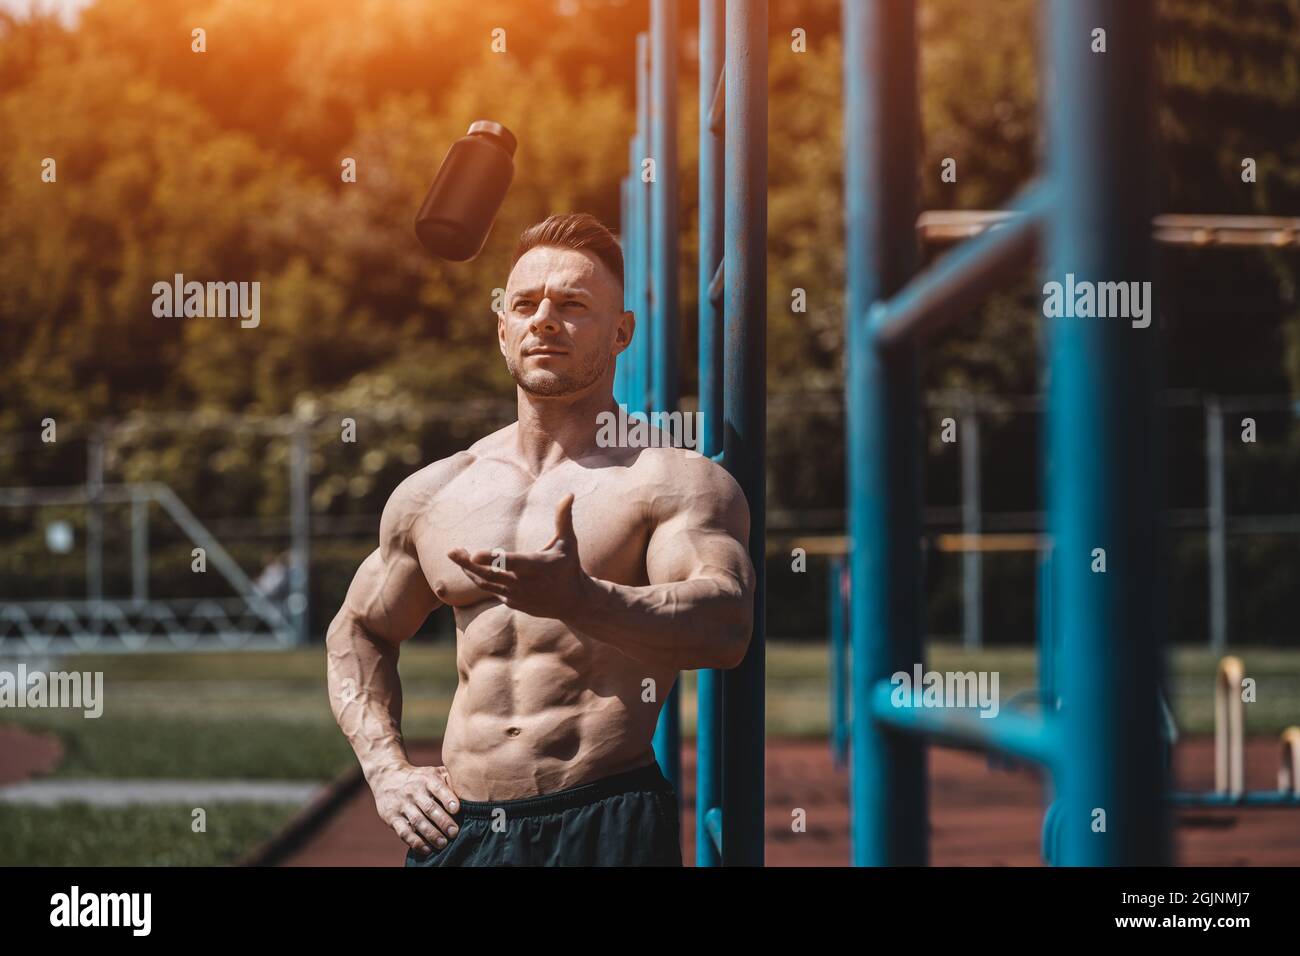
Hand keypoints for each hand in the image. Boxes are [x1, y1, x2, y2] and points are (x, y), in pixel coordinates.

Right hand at [371, 762, 460, 854]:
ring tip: (443, 843)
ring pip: (417, 821)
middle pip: (429, 807)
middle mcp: (414, 791)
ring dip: (431, 834)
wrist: (386, 777)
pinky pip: (404, 832)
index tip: (457, 809)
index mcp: (427, 778)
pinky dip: (415, 842)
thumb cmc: (418, 777)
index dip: (447, 798)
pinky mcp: (392, 817)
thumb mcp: (432, 772)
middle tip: (454, 833)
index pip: (438, 787)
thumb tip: (470, 788)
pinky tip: (426, 849)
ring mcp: (402, 805)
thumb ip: (449, 779)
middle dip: (443, 821)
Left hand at [447, 493, 593, 619]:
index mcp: (536, 566)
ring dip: (468, 570)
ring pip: (485, 583)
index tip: (474, 553)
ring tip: (456, 555)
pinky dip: (479, 578)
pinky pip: (490, 590)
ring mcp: (516, 595)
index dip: (491, 558)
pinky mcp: (512, 603)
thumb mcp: (568, 542)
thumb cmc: (569, 567)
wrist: (573, 602)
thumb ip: (564, 518)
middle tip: (451, 552)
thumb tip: (569, 493)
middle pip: (489, 574)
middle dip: (467, 563)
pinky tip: (470, 567)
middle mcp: (523, 583)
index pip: (510, 562)